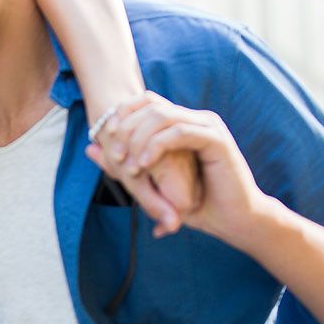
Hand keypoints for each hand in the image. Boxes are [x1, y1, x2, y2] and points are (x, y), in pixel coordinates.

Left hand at [91, 94, 267, 244]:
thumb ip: (119, 163)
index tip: (106, 142)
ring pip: (161, 115)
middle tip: (114, 157)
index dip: (121, 115)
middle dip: (125, 128)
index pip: (145, 102)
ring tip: (129, 167)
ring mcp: (208, 127)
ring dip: (137, 138)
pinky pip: (179, 132)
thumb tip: (90, 148)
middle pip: (149, 104)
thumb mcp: (147, 184)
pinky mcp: (217, 141)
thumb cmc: (194, 205)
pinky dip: (156, 146)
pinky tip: (144, 165)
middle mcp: (195, 119)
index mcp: (181, 123)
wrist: (233, 221)